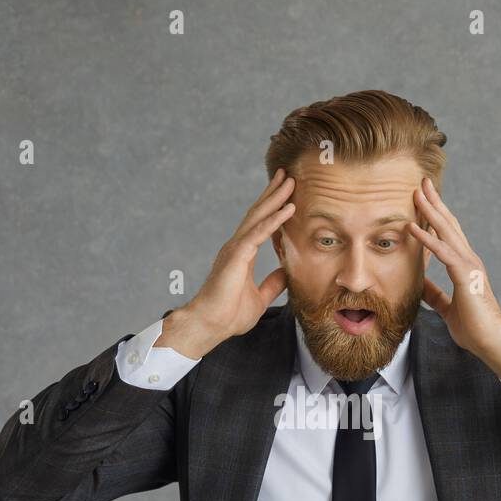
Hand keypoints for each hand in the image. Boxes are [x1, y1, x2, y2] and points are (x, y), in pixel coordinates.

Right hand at [160, 168, 295, 357]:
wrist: (210, 325)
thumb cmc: (228, 315)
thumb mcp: (260, 298)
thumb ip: (272, 284)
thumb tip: (286, 272)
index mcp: (241, 254)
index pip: (260, 225)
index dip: (273, 208)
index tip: (287, 194)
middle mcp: (237, 246)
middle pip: (258, 213)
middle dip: (274, 193)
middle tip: (288, 175)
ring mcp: (235, 249)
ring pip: (258, 217)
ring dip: (275, 198)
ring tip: (291, 182)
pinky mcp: (236, 256)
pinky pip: (258, 234)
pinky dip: (274, 220)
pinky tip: (288, 208)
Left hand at [406, 177, 500, 379]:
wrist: (492, 343)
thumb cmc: (474, 328)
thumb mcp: (447, 308)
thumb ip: (436, 294)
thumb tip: (422, 285)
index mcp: (465, 266)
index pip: (448, 235)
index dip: (435, 216)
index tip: (423, 200)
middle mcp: (469, 260)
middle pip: (449, 225)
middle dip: (434, 203)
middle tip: (421, 182)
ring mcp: (470, 266)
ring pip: (447, 232)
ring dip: (430, 212)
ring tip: (416, 194)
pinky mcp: (466, 276)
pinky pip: (443, 253)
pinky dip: (427, 239)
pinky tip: (413, 227)